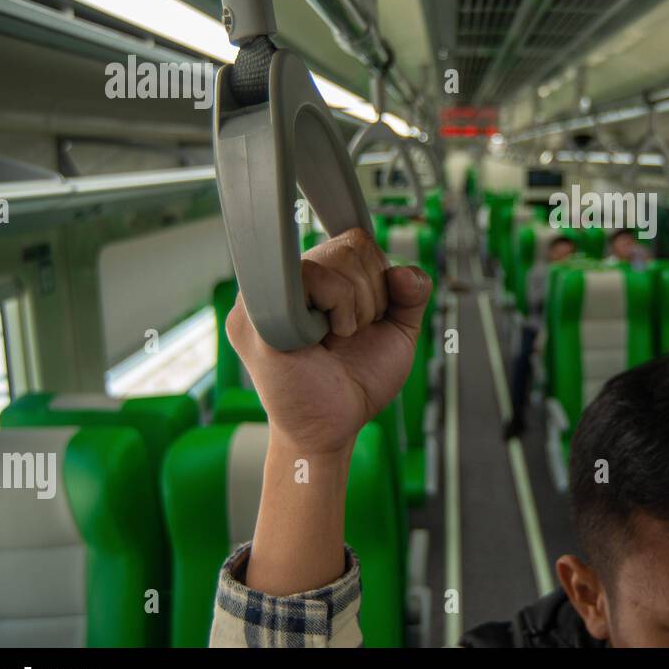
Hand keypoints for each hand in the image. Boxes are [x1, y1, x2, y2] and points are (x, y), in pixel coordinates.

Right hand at [225, 227, 431, 457]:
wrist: (334, 427)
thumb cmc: (356, 380)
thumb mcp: (397, 330)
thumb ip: (411, 294)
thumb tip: (405, 272)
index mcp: (313, 277)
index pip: (356, 241)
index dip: (377, 277)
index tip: (368, 317)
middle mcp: (285, 279)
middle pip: (351, 246)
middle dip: (372, 296)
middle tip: (350, 334)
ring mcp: (265, 292)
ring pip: (334, 258)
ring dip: (356, 307)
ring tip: (336, 339)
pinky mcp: (258, 312)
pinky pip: (312, 277)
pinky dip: (338, 308)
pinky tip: (325, 338)